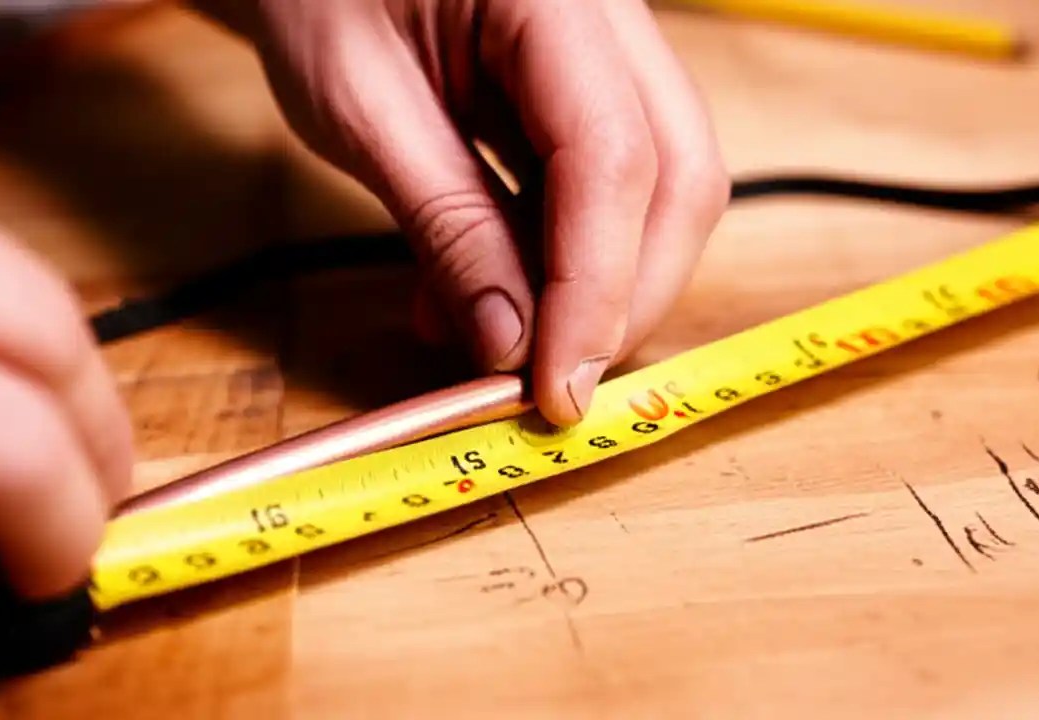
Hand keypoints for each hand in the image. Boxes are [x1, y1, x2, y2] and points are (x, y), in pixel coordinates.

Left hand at [243, 0, 729, 425]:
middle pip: (679, 177)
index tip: (556, 390)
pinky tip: (487, 294)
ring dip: (592, 289)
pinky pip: (608, 188)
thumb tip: (511, 346)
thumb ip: (446, 224)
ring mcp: (612, 50)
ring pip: (661, 190)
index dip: (594, 289)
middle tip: (551, 387)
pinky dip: (560, 259)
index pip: (613, 158)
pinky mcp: (591, 89)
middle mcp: (611, 13)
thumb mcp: (359, 108)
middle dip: (626, 300)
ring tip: (488, 340)